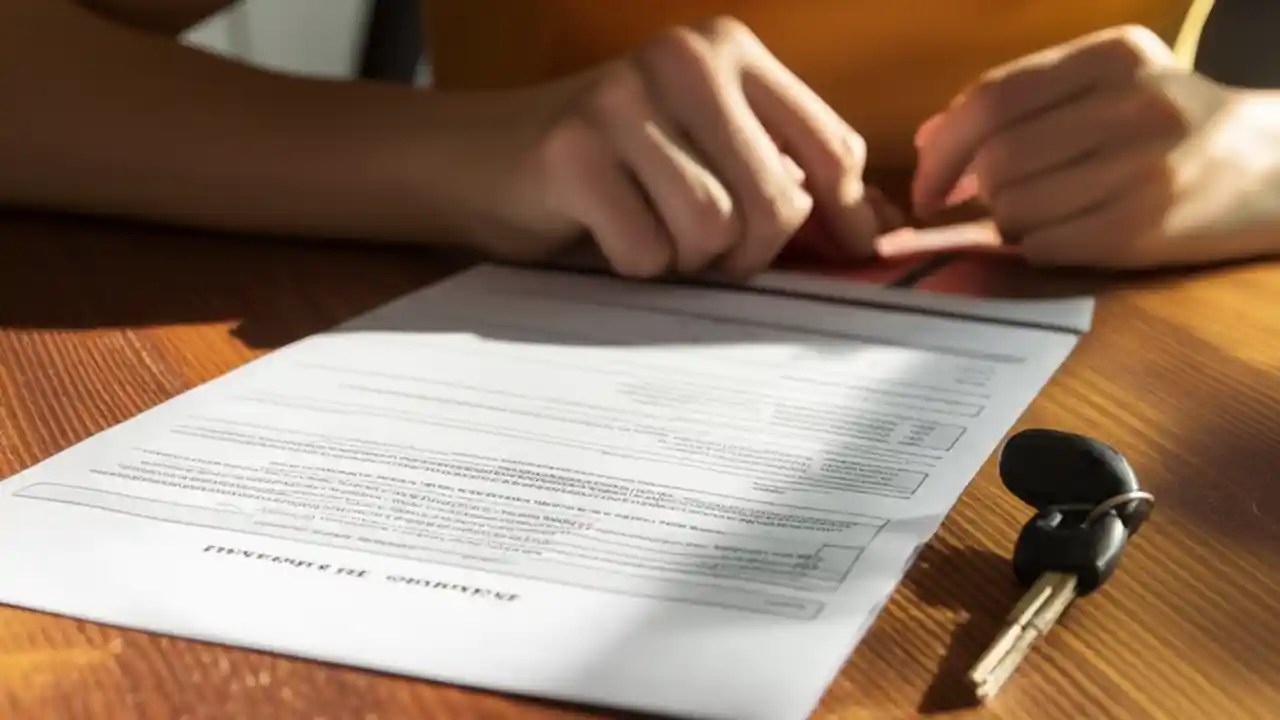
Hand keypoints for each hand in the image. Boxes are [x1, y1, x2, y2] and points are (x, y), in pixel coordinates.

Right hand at [480, 17, 895, 277]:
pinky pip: (648, 251)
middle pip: (779, 203)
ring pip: (714, 231)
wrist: (481, 157)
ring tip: (649, 228)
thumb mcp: (706, 153)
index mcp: (729, 51)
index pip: (831, 147)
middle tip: (706, 250)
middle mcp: (684, 60)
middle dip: (748, 252)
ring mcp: (625, 100)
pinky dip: (632, 264)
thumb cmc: (612, 165)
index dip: (849, 216)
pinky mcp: (574, 150)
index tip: (852, 254)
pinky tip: (603, 231)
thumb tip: (881, 233)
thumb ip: (786, 178)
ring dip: (684, 258)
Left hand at [896, 25, 1279, 268]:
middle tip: (980, 201)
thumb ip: (1022, 102)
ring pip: (1015, 207)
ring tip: (1044, 211)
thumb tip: (930, 139)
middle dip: (973, 190)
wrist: (1274, 167)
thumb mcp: (1108, 85)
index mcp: (1114, 57)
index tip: (926, 181)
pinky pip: (1044, 245)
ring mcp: (1141, 169)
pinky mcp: (1143, 229)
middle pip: (997, 159)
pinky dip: (1035, 245)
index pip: (994, 99)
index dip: (943, 147)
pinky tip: (1065, 232)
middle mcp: (1132, 105)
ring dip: (1007, 220)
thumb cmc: (1170, 124)